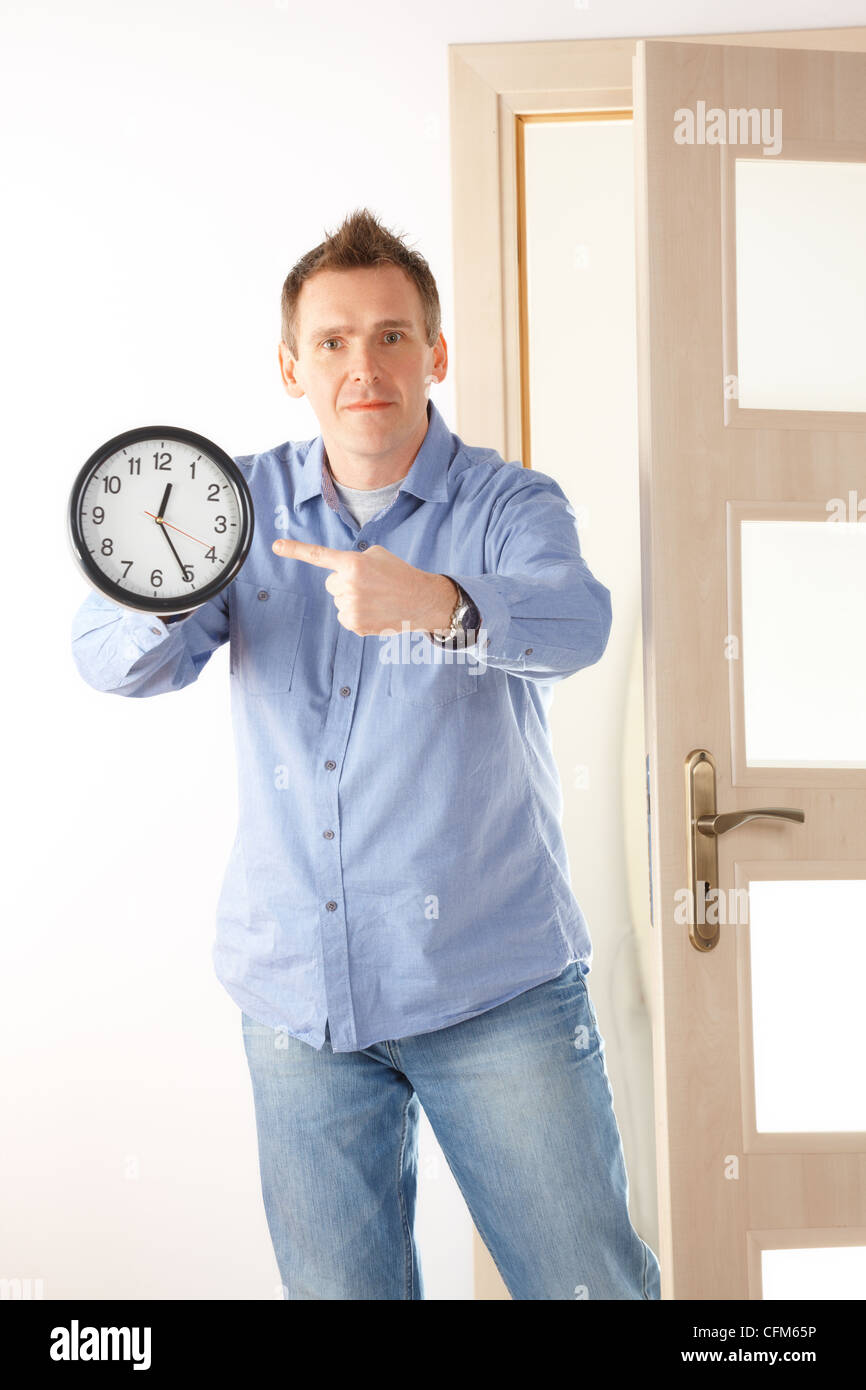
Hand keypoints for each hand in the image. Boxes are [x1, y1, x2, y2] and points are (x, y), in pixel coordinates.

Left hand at [271, 539, 457, 636]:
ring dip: (352, 599)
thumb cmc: (399, 574)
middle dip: (345, 583)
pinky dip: (356, 614)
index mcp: (353, 563)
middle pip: (331, 583)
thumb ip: (351, 560)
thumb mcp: (376, 555)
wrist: (421, 600)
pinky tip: (374, 611)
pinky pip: (344, 616)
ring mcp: (350, 606)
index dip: (295, 550)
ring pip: (338, 600)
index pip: (318, 556)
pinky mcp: (354, 624)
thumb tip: (337, 574)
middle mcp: (348, 585)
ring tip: (375, 598)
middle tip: (370, 585)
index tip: (275, 546)